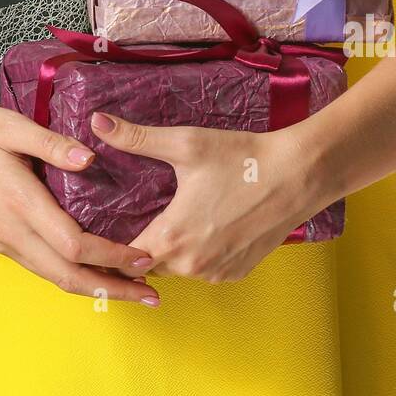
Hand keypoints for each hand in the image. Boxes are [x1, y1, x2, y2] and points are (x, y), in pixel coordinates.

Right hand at [0, 101, 161, 306]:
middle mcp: (12, 233)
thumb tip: (90, 158)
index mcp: (20, 204)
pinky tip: (91, 269)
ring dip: (94, 287)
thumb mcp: (8, 125)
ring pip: (54, 278)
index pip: (74, 245)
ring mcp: (4, 242)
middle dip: (112, 289)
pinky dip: (72, 275)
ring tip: (130, 289)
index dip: (112, 257)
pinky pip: (41, 267)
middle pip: (68, 277)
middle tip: (151, 294)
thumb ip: (50, 142)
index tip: (144, 256)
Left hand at [89, 110, 321, 282]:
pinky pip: (204, 270)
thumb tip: (97, 123)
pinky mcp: (237, 272)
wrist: (298, 175)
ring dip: (171, 250)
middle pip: (150, 265)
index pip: (124, 258)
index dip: (111, 246)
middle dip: (141, 246)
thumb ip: (136, 138)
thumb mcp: (185, 144)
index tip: (104, 231)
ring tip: (171, 218)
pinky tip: (204, 226)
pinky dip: (199, 255)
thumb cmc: (241, 158)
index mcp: (172, 237)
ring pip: (178, 269)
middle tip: (139, 217)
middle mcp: (192, 265)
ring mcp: (216, 272)